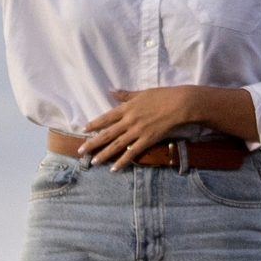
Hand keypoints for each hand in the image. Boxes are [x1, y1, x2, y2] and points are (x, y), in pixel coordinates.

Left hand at [80, 87, 198, 170]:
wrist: (180, 104)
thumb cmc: (162, 95)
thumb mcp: (142, 93)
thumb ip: (126, 95)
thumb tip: (111, 91)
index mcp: (127, 108)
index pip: (106, 117)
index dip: (94, 124)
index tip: (84, 129)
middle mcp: (129, 121)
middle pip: (107, 134)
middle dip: (92, 143)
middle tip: (80, 151)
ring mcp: (137, 132)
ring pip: (116, 145)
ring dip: (104, 154)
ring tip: (93, 162)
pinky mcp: (147, 141)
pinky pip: (132, 153)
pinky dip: (122, 161)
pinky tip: (114, 168)